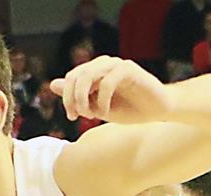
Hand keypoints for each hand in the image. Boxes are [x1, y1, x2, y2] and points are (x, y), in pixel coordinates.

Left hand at [47, 56, 171, 124]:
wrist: (157, 109)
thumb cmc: (129, 109)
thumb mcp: (97, 106)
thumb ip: (77, 95)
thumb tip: (53, 84)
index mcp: (95, 71)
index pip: (71, 78)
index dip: (66, 97)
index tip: (71, 116)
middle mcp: (104, 64)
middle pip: (76, 76)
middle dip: (72, 98)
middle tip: (78, 116)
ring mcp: (116, 65)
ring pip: (88, 75)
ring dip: (84, 98)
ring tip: (90, 114)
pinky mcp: (129, 69)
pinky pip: (107, 82)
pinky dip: (102, 100)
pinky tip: (105, 112)